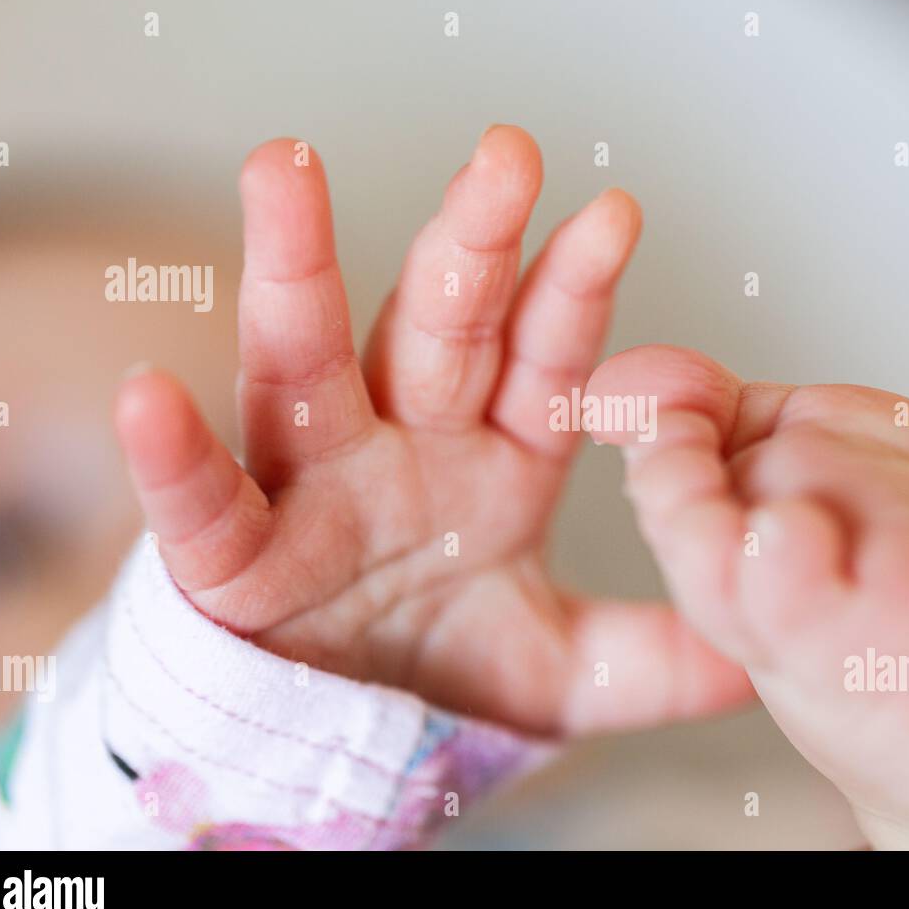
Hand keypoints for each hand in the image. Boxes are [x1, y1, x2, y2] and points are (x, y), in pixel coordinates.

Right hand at [115, 128, 749, 735]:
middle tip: (506, 155)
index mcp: (491, 469)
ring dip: (294, 272)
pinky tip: (151, 395)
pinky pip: (202, 505)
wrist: (333, 753)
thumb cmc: (437, 684)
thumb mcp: (563, 677)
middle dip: (469, 246)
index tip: (613, 214)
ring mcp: (312, 492)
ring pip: (303, 367)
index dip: (572, 293)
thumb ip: (656, 659)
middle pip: (434, 333)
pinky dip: (175, 458)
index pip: (539, 364)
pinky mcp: (233, 561)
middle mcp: (402, 454)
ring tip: (286, 169)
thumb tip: (757, 651)